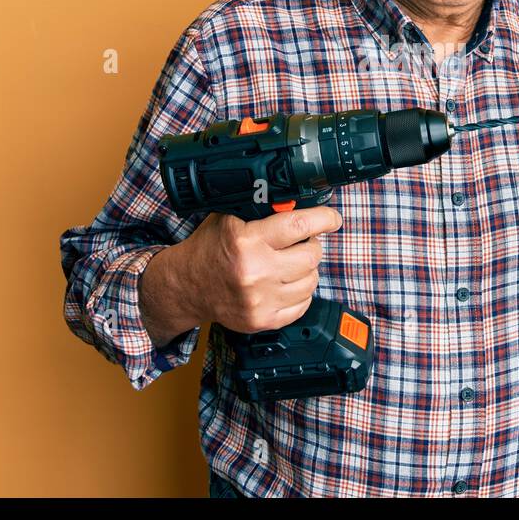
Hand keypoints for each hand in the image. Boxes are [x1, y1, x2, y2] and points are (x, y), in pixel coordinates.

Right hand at [139, 205, 341, 342]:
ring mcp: (260, 299)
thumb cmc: (210, 249)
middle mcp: (255, 271)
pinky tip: (286, 282)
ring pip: (312, 281)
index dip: (324, 219)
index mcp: (246, 240)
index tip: (332, 218)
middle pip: (311, 255)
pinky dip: (301, 292)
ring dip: (307, 269)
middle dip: (312, 244)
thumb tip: (298, 200)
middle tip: (302, 241)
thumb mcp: (229, 218)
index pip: (300, 225)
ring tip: (291, 263)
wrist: (186, 286)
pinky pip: (303, 304)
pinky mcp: (263, 320)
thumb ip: (261, 209)